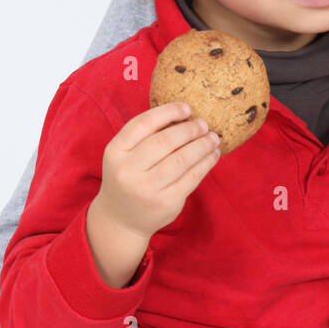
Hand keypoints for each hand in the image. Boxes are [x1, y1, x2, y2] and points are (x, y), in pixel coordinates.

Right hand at [95, 101, 221, 241]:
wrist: (120, 219)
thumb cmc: (128, 177)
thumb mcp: (124, 155)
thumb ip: (145, 136)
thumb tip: (184, 114)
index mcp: (115, 152)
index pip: (143, 124)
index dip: (168, 112)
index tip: (187, 108)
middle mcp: (128, 170)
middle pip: (165, 141)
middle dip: (189, 130)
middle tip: (204, 124)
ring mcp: (147, 188)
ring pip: (182, 160)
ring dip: (202, 146)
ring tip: (213, 138)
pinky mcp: (166, 202)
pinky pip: (191, 178)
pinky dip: (206, 163)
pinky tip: (213, 155)